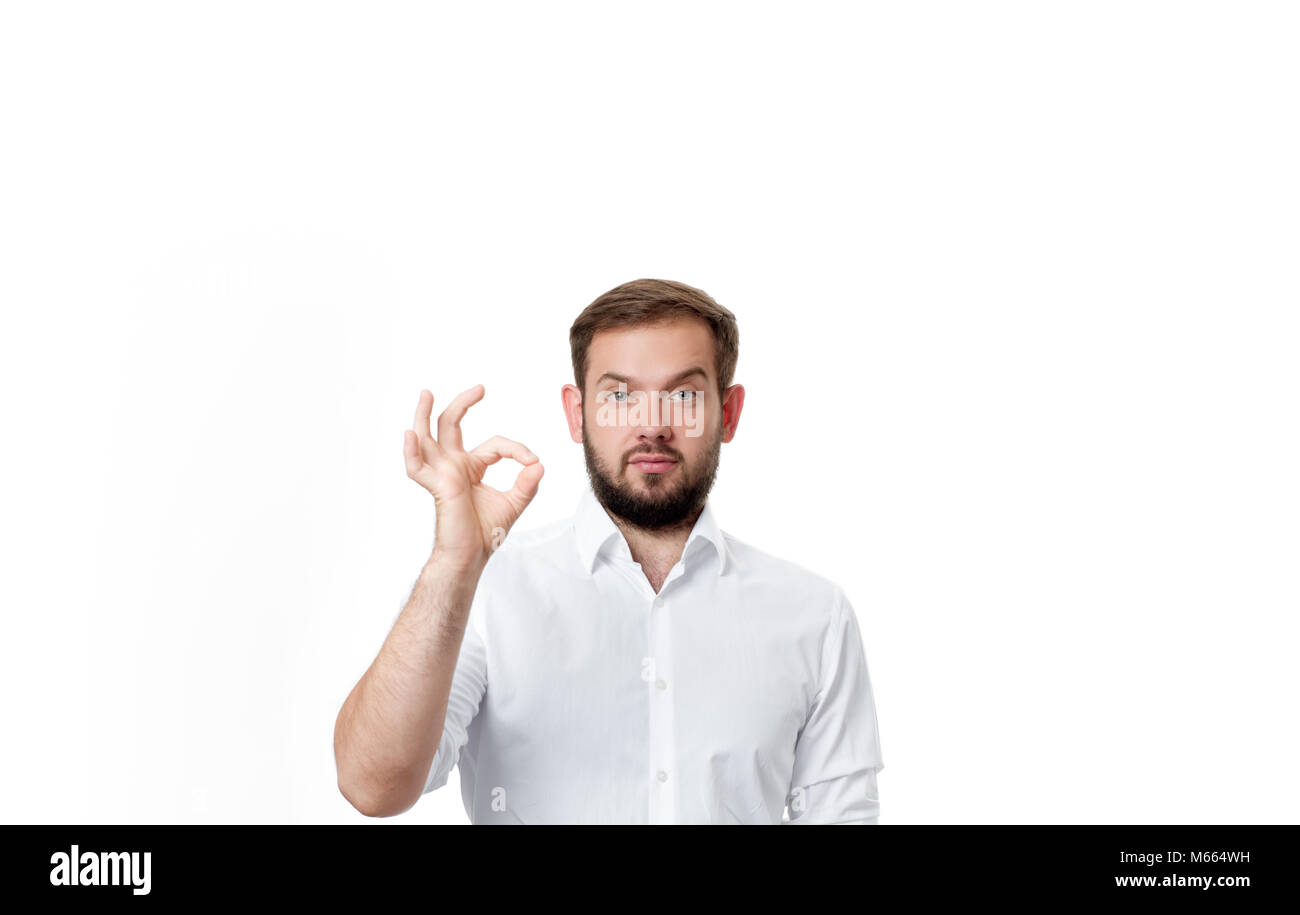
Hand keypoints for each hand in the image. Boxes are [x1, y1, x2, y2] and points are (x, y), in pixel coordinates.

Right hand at [403, 385, 543, 565]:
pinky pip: (416, 467)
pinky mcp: (436, 486)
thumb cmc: (485, 532)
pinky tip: (410, 435)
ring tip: (426, 393)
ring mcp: (442, 474)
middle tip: (480, 388)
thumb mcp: (514, 503)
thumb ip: (527, 484)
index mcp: (471, 467)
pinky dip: (411, 451)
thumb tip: (540, 465)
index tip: (532, 461)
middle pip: (451, 425)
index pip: (495, 445)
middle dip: (463, 404)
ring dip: (424, 414)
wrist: (472, 555)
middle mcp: (453, 465)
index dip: (516, 449)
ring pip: (427, 437)